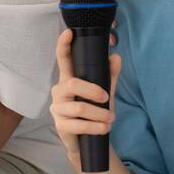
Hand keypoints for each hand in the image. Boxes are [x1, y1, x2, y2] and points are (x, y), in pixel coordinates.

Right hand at [50, 28, 120, 163]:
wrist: (87, 141)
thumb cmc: (93, 113)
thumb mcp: (104, 93)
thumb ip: (109, 76)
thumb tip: (116, 57)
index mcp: (68, 80)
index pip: (63, 60)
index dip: (63, 45)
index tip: (68, 32)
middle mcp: (59, 92)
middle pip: (73, 84)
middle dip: (93, 90)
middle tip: (107, 98)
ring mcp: (57, 109)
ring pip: (79, 107)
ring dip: (99, 114)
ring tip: (111, 119)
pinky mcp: (60, 125)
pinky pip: (78, 124)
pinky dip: (95, 127)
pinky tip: (105, 128)